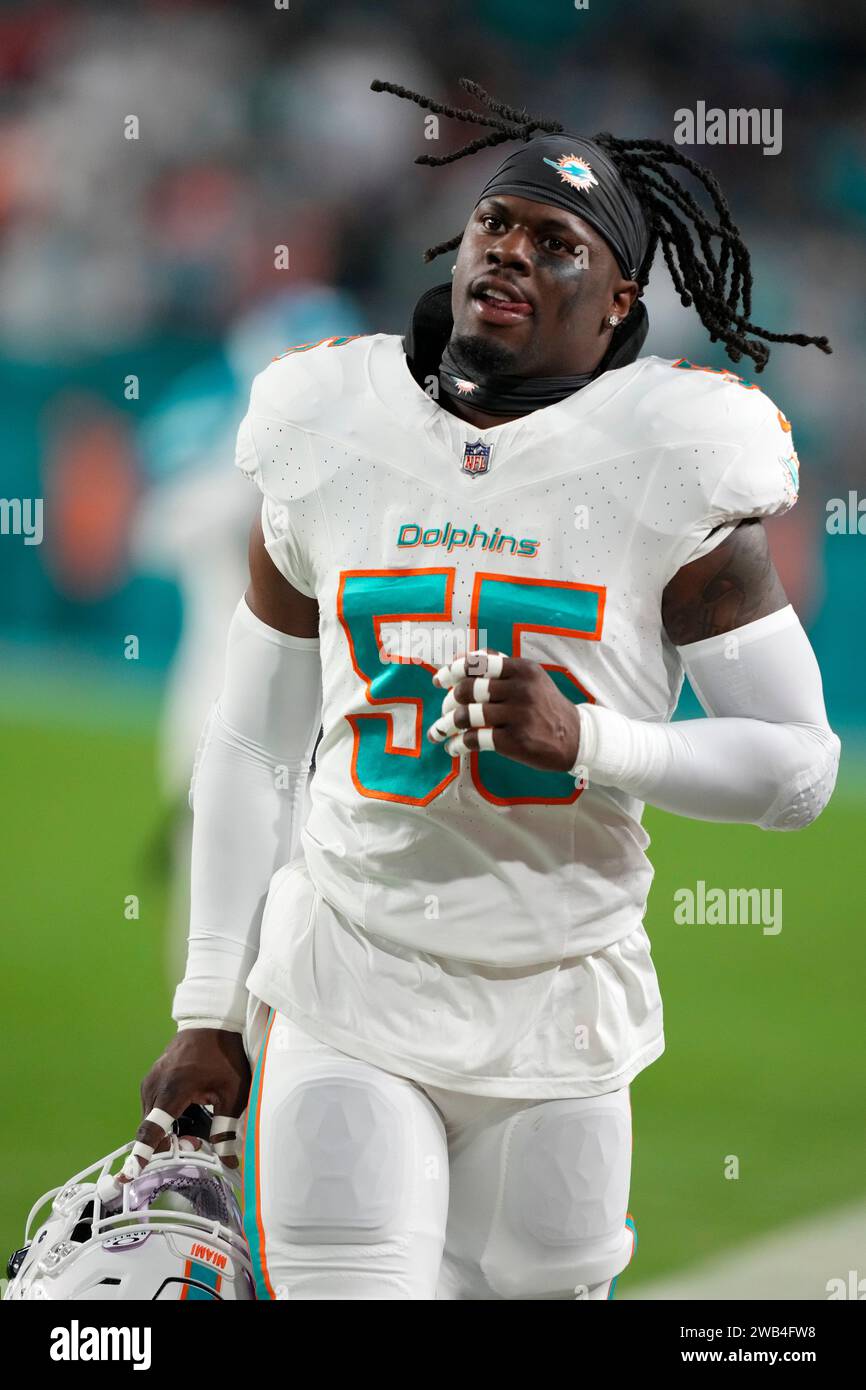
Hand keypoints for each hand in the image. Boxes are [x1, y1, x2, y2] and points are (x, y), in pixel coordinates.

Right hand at [99, 1029, 250, 1200]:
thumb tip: (229, 1161)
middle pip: (151, 1130)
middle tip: (195, 1145)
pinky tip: (188, 1113)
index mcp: (173, 1089)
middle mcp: (154, 1086)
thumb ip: (226, 1128)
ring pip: (151, 1120)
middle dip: (168, 1145)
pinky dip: (165, 1118)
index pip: (152, 1130)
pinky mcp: (151, 1079)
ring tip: (195, 1128)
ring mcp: (149, 1081)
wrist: (212, 1022)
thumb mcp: (233, 1093)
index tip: (128, 1176)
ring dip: (167, 1132)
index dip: (141, 1155)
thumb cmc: (225, 1056)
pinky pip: (153, 1107)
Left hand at [427, 649, 581, 773]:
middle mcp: (520, 689)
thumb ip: (502, 669)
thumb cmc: (546, 706)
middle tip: (445, 710)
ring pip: (467, 716)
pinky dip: (458, 744)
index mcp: (522, 669)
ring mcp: (518, 715)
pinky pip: (475, 739)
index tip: (439, 681)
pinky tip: (454, 747)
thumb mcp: (532, 679)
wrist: (577, 739)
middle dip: (449, 701)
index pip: (478, 663)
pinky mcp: (515, 741)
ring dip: (447, 725)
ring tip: (440, 731)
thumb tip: (463, 661)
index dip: (452, 670)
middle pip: (468, 690)